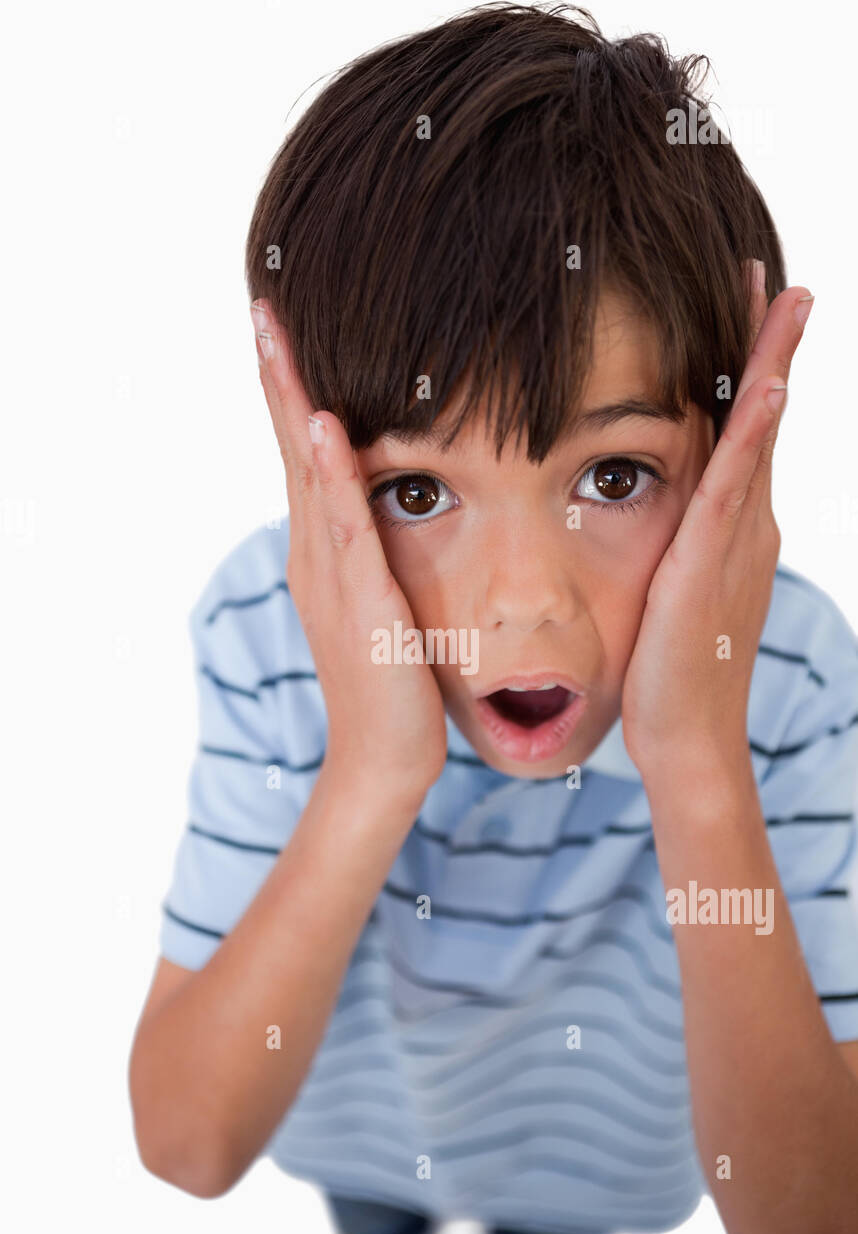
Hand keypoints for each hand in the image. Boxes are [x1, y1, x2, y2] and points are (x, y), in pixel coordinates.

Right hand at [249, 301, 447, 802]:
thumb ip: (375, 552)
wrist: (385, 760)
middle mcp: (314, 556)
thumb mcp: (382, 602)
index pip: (303, 455)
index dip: (291, 392)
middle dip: (279, 377)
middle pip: (290, 450)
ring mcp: (329, 580)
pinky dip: (334, 479)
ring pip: (306, 476)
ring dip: (293, 405)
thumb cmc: (394, 684)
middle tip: (264, 308)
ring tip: (278, 340)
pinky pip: (346, 531)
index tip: (282, 330)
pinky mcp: (360, 606)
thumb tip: (388, 508)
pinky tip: (327, 430)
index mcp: (322, 552)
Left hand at [621, 262, 813, 783]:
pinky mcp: (712, 562)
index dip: (753, 375)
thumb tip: (660, 528)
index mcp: (732, 531)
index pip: (744, 437)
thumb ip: (676, 553)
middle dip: (773, 348)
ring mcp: (738, 541)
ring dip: (773, 366)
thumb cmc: (672, 675)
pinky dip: (753, 434)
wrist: (686, 736)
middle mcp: (746, 526)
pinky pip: (733, 487)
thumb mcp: (674, 595)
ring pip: (758, 437)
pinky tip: (765, 387)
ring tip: (787, 300)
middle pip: (763, 420)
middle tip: (783, 281)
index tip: (752, 315)